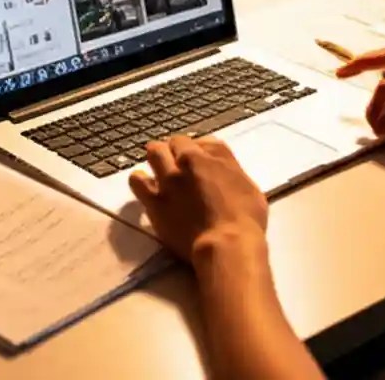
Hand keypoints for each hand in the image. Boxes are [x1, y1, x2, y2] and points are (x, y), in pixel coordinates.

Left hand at [129, 135, 268, 263]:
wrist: (227, 243)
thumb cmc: (246, 218)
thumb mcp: (248, 185)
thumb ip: (229, 169)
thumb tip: (220, 165)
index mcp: (214, 155)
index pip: (201, 141)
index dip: (200, 151)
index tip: (201, 163)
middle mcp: (187, 161)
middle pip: (175, 142)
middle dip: (176, 150)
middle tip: (178, 165)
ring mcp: (168, 180)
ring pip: (154, 152)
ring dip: (157, 158)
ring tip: (159, 170)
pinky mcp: (154, 201)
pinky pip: (137, 180)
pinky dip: (140, 179)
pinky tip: (144, 185)